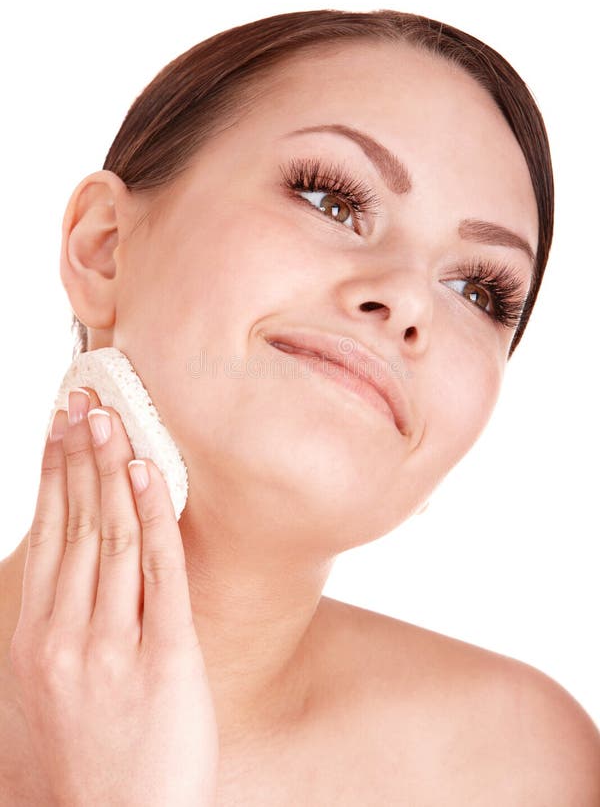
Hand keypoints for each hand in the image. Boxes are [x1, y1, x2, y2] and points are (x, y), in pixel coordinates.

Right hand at [9, 387, 218, 806]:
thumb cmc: (75, 768)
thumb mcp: (42, 694)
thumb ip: (54, 629)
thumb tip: (67, 568)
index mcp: (36, 637)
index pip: (47, 534)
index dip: (53, 474)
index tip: (58, 428)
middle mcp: (67, 633)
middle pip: (77, 522)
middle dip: (81, 454)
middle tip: (86, 401)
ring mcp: (114, 644)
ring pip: (114, 535)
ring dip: (113, 469)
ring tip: (114, 419)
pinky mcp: (165, 658)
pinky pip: (160, 572)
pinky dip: (155, 515)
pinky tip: (150, 473)